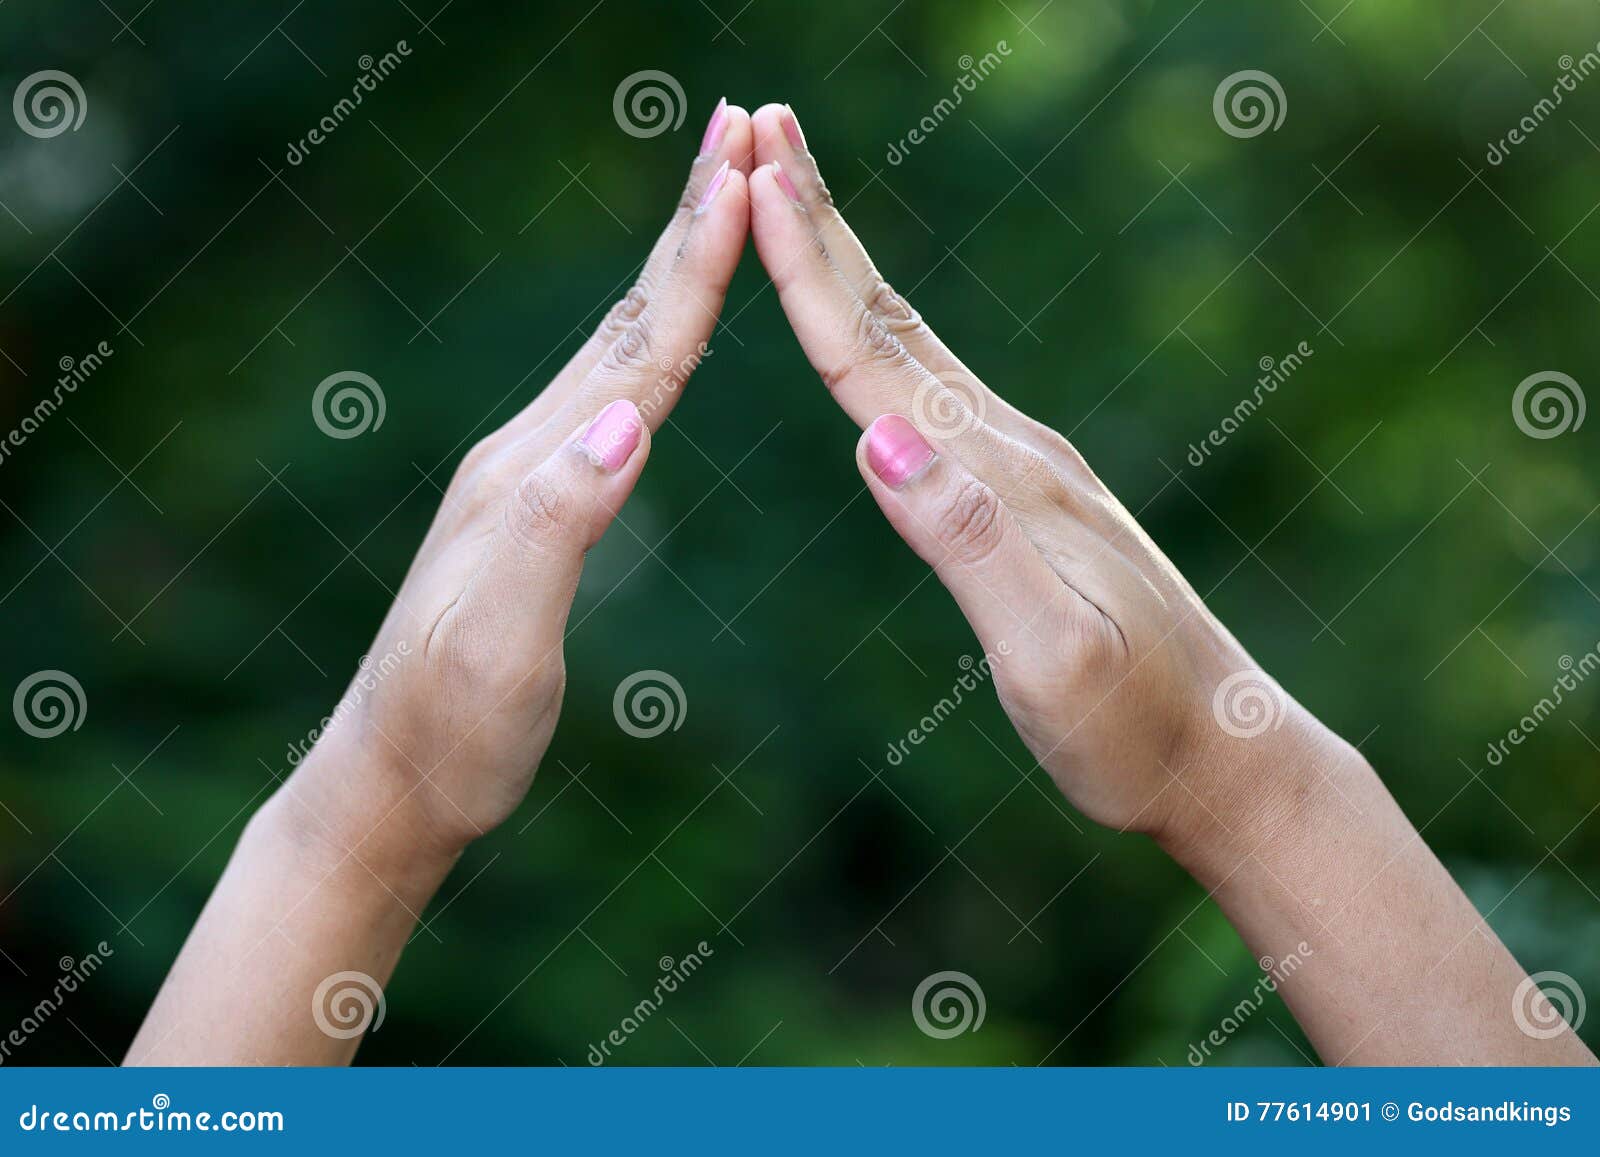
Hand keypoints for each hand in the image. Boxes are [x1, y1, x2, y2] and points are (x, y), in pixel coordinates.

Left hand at [128, 100, 756, 1065]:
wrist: (387, 783)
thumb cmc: (450, 730)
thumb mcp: (504, 639)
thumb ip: (558, 525)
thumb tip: (627, 419)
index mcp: (532, 472)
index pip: (638, 349)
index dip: (695, 260)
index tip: (740, 170)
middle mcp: (526, 453)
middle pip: (627, 320)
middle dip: (688, 225)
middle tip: (735, 131)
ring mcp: (527, 476)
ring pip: (618, 350)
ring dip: (671, 271)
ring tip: (715, 204)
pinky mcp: (536, 508)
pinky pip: (611, 399)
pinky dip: (653, 346)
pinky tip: (665, 342)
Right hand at [746, 104, 1594, 1065]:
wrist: (1229, 754)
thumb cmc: (1136, 727)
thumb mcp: (1051, 653)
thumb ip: (968, 545)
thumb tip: (873, 441)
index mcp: (1000, 476)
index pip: (875, 354)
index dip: (807, 265)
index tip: (757, 172)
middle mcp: (1012, 449)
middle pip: (892, 319)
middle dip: (821, 224)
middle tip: (765, 129)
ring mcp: (1026, 467)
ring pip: (913, 347)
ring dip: (849, 269)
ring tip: (802, 203)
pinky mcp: (1031, 497)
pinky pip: (936, 393)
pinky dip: (883, 342)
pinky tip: (874, 343)